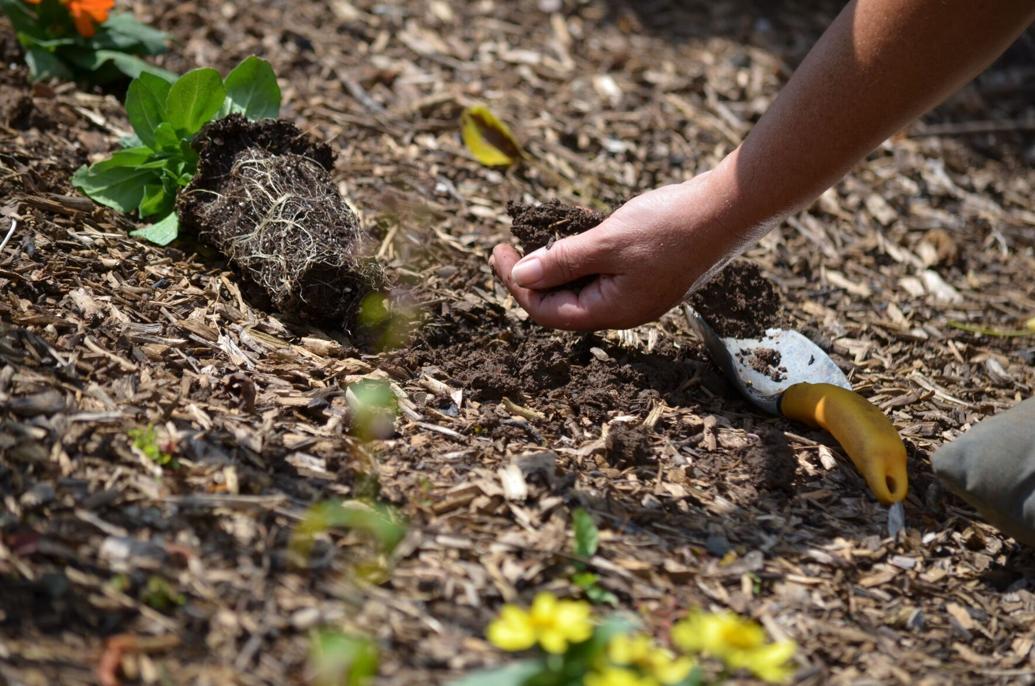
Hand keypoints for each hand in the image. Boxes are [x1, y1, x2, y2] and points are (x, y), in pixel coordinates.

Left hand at [491, 172, 742, 330]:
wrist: (729, 209)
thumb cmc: (671, 226)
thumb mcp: (607, 241)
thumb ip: (561, 262)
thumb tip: (519, 277)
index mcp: (613, 311)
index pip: (547, 312)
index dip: (516, 286)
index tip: (497, 252)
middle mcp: (624, 309)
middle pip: (562, 304)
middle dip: (531, 277)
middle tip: (507, 245)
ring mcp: (638, 293)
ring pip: (582, 286)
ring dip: (555, 266)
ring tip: (536, 238)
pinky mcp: (648, 273)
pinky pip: (603, 272)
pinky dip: (581, 257)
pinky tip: (574, 234)